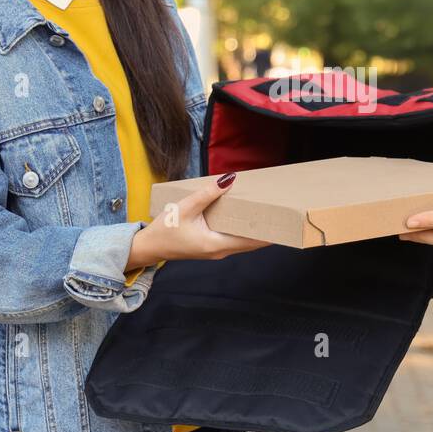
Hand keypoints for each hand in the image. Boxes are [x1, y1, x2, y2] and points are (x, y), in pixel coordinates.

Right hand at [129, 172, 270, 266]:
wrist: (149, 247)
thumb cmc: (165, 229)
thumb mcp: (185, 207)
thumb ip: (208, 194)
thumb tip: (229, 180)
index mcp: (216, 244)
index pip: (251, 241)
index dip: (268, 233)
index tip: (283, 224)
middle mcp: (220, 252)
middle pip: (250, 243)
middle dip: (265, 231)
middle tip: (281, 215)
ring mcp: (216, 251)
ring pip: (242, 243)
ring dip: (254, 231)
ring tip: (268, 215)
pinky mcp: (211, 248)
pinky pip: (233, 241)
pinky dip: (242, 232)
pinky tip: (246, 219)